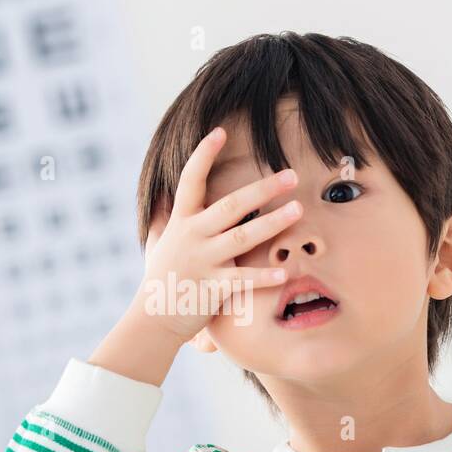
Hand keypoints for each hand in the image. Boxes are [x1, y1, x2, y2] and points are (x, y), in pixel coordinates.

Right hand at [136, 126, 299, 343]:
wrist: (152, 319)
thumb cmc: (161, 277)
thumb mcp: (159, 240)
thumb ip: (165, 216)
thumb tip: (163, 193)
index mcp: (182, 221)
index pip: (190, 180)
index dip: (203, 155)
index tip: (220, 131)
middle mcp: (192, 237)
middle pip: (230, 206)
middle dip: (262, 190)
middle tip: (291, 176)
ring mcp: (203, 262)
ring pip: (242, 238)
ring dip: (272, 223)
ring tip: (298, 211)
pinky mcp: (213, 287)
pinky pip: (243, 279)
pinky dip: (264, 276)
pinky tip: (285, 271)